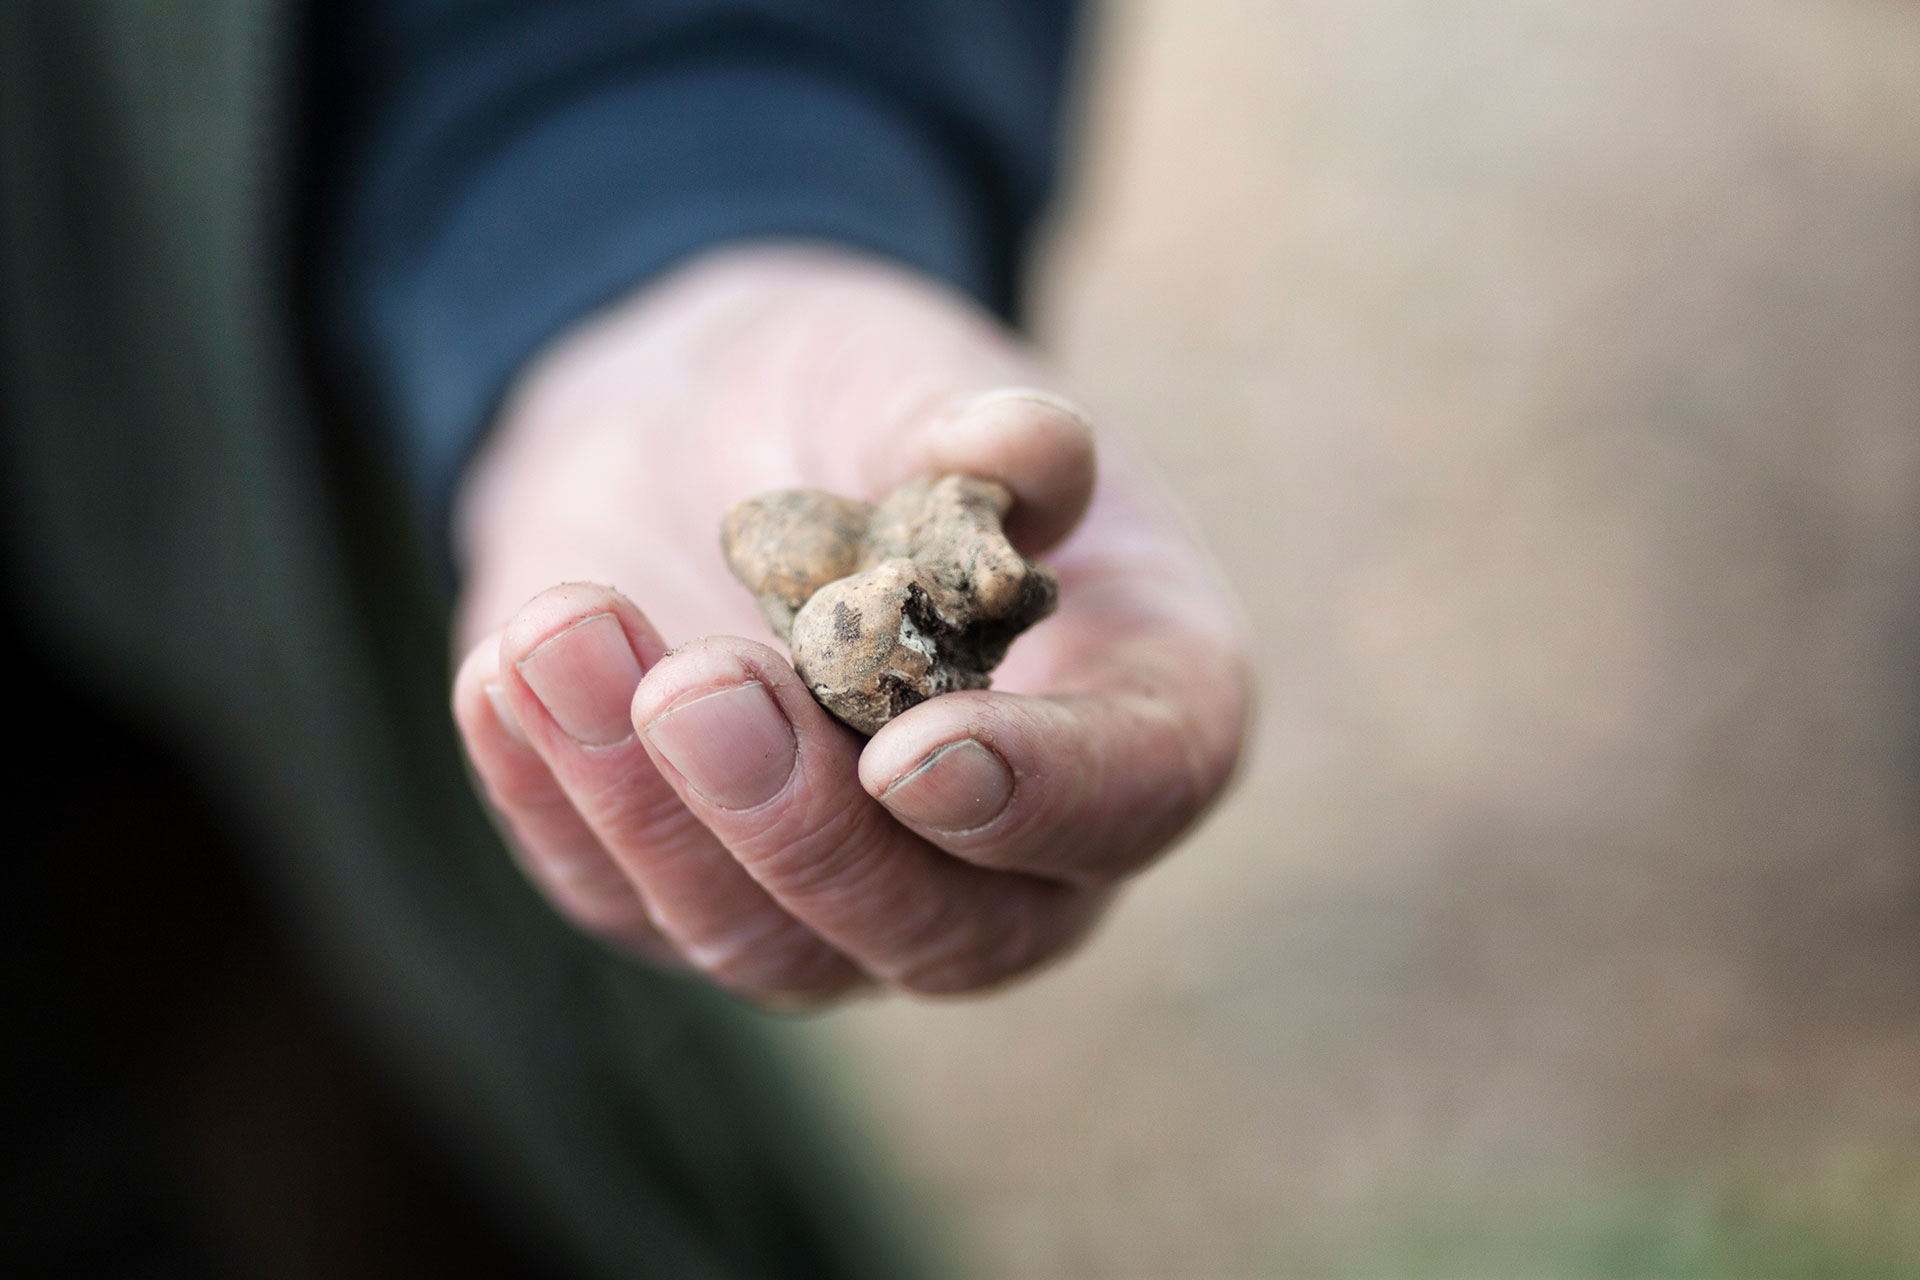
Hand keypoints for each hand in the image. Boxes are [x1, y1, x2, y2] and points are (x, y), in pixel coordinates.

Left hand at [450, 245, 1250, 1004]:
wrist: (700, 423)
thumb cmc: (852, 397)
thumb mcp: (914, 374)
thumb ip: (975, 428)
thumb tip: (1030, 451)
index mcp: (1130, 704)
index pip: (1134, 792)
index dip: (1044, 793)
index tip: (916, 750)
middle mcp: (1007, 841)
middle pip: (945, 932)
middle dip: (810, 831)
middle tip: (704, 688)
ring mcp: (846, 887)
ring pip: (770, 945)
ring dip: (655, 814)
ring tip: (564, 632)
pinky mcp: (689, 885)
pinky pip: (625, 899)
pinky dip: (556, 798)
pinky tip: (506, 672)